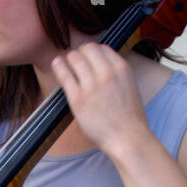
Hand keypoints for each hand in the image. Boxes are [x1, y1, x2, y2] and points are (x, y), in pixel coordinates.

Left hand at [51, 44, 149, 158]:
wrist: (128, 139)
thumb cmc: (130, 118)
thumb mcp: (130, 86)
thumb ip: (116, 74)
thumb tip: (99, 66)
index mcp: (122, 68)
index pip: (102, 47)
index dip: (93, 51)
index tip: (87, 58)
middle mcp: (107, 73)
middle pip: (87, 48)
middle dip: (80, 53)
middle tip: (76, 62)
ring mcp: (92, 85)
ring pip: (75, 58)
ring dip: (69, 59)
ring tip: (66, 64)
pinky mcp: (78, 99)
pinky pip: (64, 74)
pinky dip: (59, 66)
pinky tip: (56, 64)